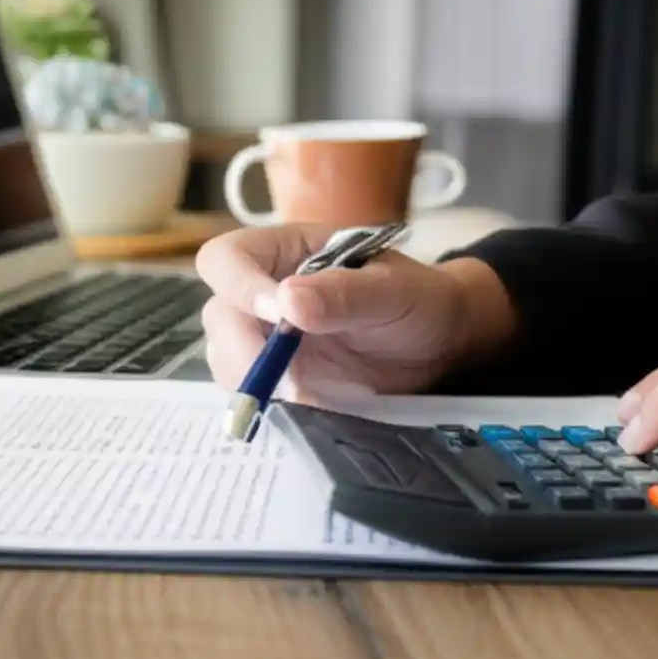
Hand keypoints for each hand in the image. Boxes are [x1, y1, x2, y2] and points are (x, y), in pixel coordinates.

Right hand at [195, 225, 515, 400]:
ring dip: (254, 382)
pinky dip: (270, 404)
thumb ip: (344, 294)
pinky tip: (307, 406)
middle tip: (288, 379)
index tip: (279, 317)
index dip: (239, 287)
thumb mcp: (392, 291)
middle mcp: (263, 291)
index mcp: (283, 252)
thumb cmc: (417, 300)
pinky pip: (252, 391)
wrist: (438, 343)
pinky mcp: (279, 377)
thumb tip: (287, 301)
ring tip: (304, 395)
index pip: (226, 259)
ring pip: (226, 358)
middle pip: (219, 315)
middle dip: (244, 350)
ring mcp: (266, 338)